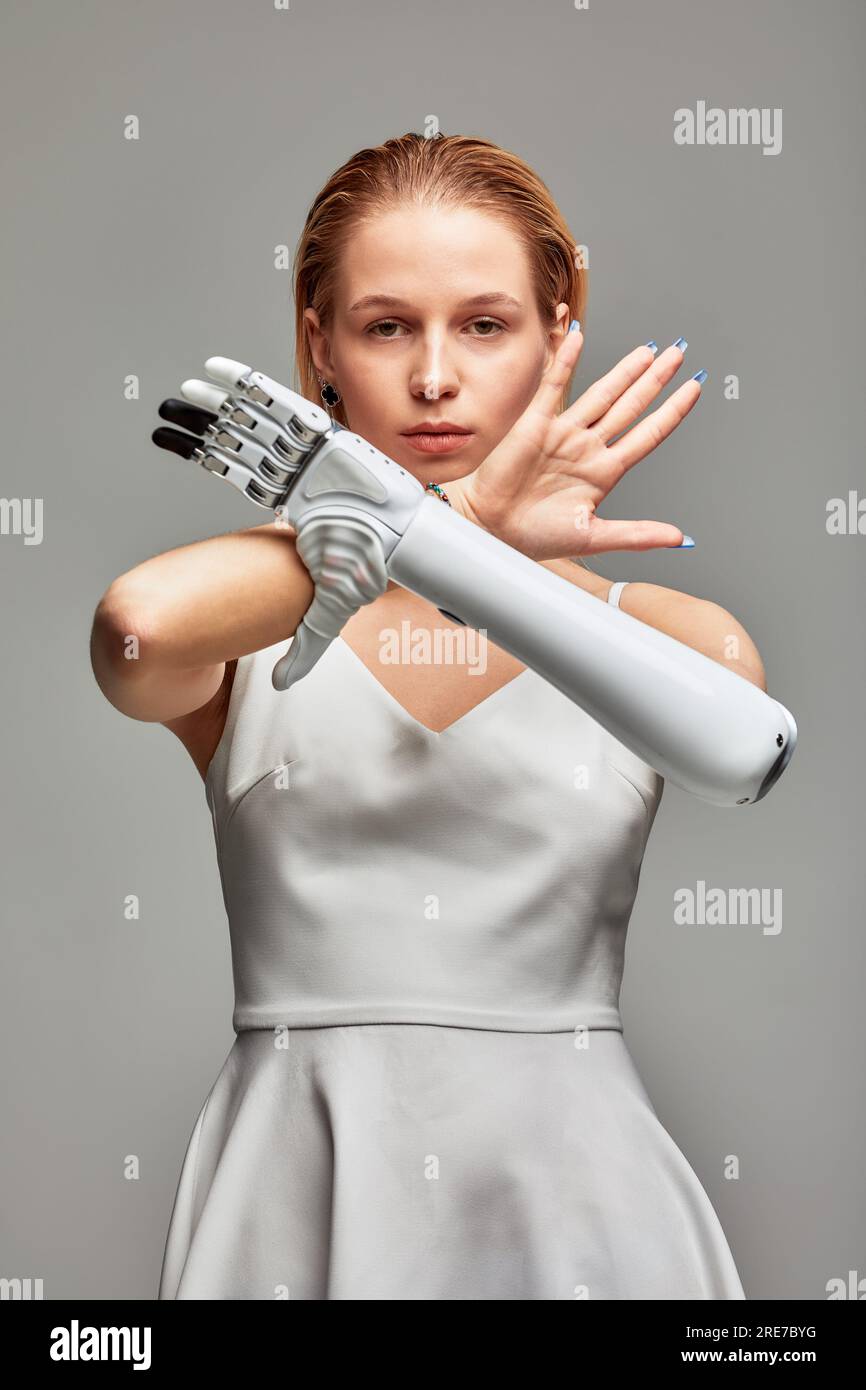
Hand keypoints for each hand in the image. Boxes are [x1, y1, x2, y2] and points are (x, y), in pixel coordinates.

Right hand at [450, 327, 702, 561]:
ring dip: (625, 371)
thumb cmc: (534, 537)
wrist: (491, 530)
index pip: (648, 434)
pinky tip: (579, 338)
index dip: (672, 411)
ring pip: (601, 394)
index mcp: (604, 472)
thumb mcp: (594, 538)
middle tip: (678, 355)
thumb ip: (638, 534)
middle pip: (630, 406)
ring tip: (649, 350)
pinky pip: (554, 387)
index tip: (694, 389)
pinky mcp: (535, 424)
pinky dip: (566, 361)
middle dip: (656, 380)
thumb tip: (679, 538)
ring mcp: (563, 433)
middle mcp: (587, 448)